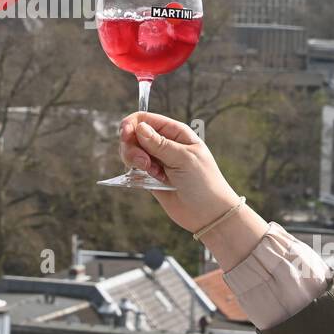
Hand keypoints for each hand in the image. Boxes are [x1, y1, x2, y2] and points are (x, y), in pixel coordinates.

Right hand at [118, 111, 268, 268]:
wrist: (209, 214)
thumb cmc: (204, 182)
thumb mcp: (184, 158)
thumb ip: (159, 144)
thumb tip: (138, 127)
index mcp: (175, 132)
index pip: (145, 119)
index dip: (131, 124)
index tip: (125, 135)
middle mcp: (165, 144)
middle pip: (134, 135)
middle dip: (132, 146)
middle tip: (144, 163)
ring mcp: (157, 161)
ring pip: (132, 152)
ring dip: (134, 160)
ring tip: (152, 173)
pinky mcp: (151, 177)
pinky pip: (134, 170)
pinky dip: (136, 173)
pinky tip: (152, 180)